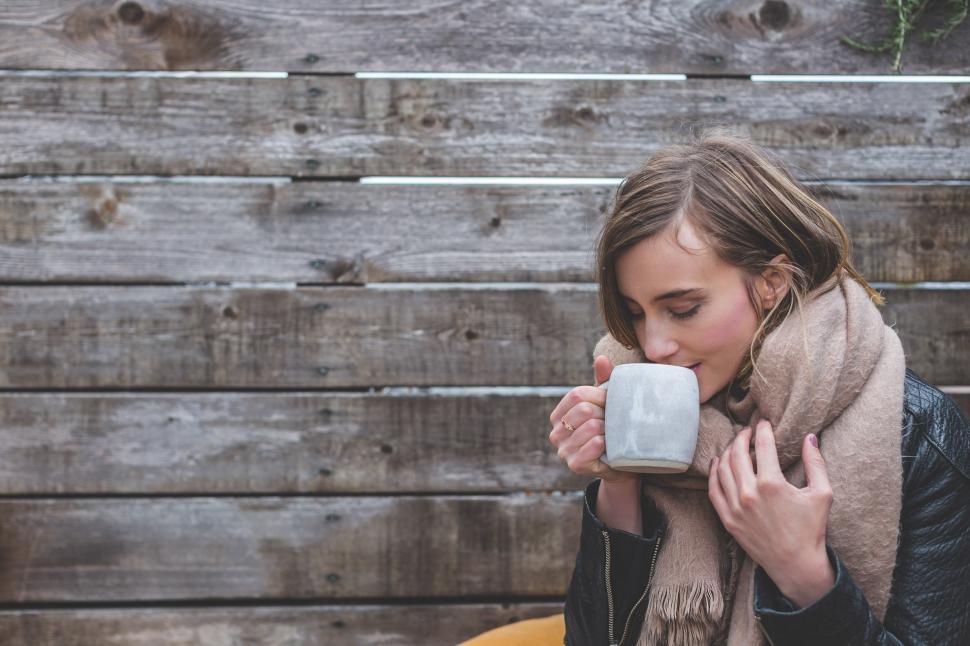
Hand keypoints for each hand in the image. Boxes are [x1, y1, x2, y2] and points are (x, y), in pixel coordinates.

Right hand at [548, 355, 637, 483]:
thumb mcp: (606, 404)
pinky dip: (608, 443)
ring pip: (592, 426)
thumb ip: (603, 380)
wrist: (621, 464)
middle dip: (605, 414)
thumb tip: (602, 358)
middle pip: (584, 409)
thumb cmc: (612, 430)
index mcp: (558, 415)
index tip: (611, 403)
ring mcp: (563, 450)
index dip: (599, 395)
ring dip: (609, 429)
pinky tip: (610, 447)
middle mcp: (555, 433)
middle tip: (614, 422)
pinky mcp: (575, 465)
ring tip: (614, 435)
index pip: (577, 394)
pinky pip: (595, 444)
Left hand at [708, 420, 835, 607]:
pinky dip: (713, 473)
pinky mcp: (727, 518)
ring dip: (727, 452)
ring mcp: (735, 506)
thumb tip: (810, 437)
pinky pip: (713, 489)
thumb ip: (816, 463)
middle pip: (737, 453)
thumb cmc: (811, 529)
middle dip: (742, 437)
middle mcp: (749, 493)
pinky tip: (717, 463)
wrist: (796, 564)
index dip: (762, 430)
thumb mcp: (822, 494)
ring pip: (722, 468)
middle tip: (747, 431)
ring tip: (736, 445)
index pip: (762, 445)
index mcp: (772, 484)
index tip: (764, 423)